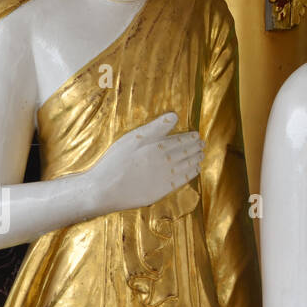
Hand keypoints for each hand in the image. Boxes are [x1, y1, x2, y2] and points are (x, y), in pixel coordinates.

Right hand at [88, 112, 203, 213]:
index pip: (180, 140)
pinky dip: (191, 174)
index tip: (197, 135)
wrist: (104, 190)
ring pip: (187, 165)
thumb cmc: (114, 162)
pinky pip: (182, 180)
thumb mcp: (132, 139)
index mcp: (158, 147)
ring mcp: (165, 177)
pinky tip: (195, 170)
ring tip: (202, 155)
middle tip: (202, 144)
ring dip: (196, 159)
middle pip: (186, 152)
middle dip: (196, 147)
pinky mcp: (162, 191)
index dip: (191, 137)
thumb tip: (175, 116)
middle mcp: (166, 161)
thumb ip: (156, 127)